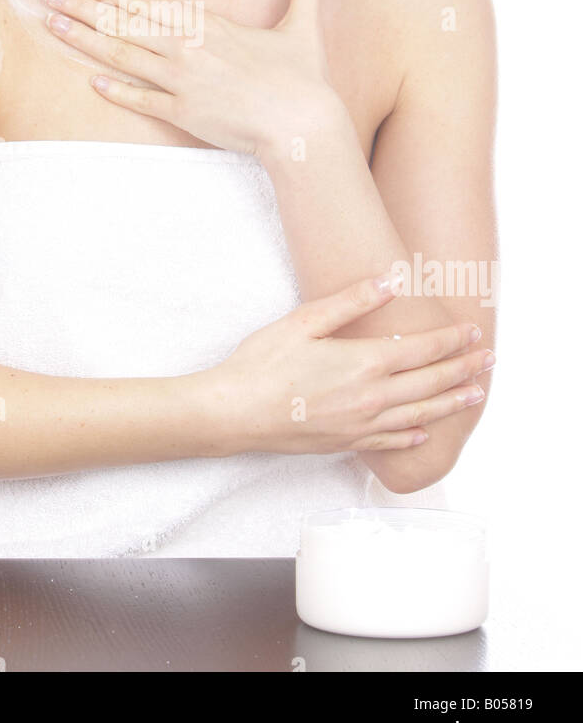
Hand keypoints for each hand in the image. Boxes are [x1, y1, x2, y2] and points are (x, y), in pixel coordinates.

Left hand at [42, 0, 339, 154]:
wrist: (302, 125)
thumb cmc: (303, 77)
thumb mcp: (304, 23)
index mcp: (210, 24)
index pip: (149, 2)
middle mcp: (189, 48)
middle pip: (125, 23)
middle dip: (84, 8)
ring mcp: (183, 81)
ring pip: (123, 56)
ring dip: (86, 41)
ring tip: (55, 28)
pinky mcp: (184, 113)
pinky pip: (142, 99)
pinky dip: (115, 90)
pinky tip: (90, 81)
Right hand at [201, 272, 490, 456]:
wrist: (235, 413)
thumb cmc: (262, 363)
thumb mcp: (304, 321)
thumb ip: (351, 301)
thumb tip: (391, 281)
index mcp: (364, 363)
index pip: (422, 350)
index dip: (451, 340)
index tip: (472, 331)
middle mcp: (371, 398)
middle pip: (430, 383)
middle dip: (463, 369)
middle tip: (488, 359)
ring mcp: (361, 425)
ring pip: (420, 414)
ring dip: (450, 402)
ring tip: (475, 394)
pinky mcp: (346, 442)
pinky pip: (391, 442)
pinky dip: (414, 436)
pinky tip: (425, 432)